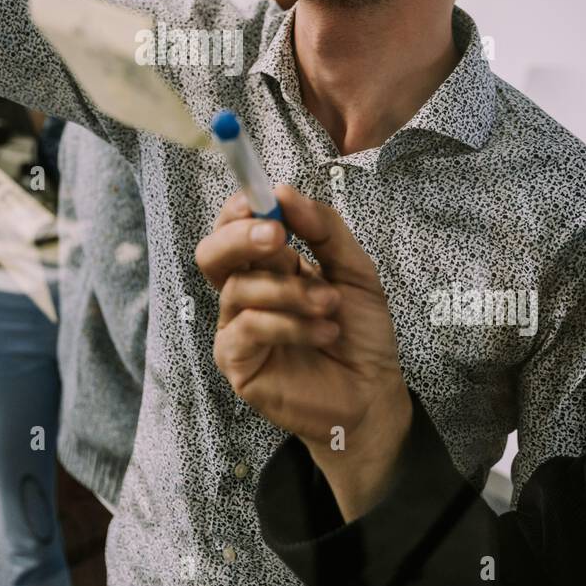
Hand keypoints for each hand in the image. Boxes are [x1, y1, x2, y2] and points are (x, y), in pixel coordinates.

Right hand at [196, 186, 412, 514]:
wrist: (373, 393)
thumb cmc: (361, 333)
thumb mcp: (355, 270)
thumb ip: (324, 229)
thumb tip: (284, 192)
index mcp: (268, 265)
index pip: (234, 227)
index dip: (241, 208)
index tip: (266, 199)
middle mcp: (245, 292)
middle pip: (213, 253)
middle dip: (240, 237)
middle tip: (278, 236)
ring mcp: (236, 328)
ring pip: (238, 289)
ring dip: (289, 290)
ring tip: (330, 304)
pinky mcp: (237, 362)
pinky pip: (248, 329)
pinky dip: (289, 324)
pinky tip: (323, 332)